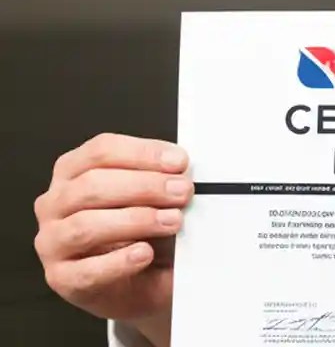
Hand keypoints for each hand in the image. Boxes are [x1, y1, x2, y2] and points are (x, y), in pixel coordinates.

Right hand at [34, 134, 191, 346]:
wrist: (140, 283)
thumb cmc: (141, 232)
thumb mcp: (150, 197)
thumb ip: (160, 179)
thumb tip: (182, 171)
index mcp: (73, 172)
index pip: (101, 151)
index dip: (143, 153)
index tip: (178, 161)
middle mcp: (55, 204)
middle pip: (92, 185)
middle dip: (145, 186)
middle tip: (182, 192)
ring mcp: (52, 242)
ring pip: (86, 225)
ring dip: (136, 220)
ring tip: (172, 221)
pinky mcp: (62, 279)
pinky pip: (87, 271)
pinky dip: (120, 261)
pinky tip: (145, 253)